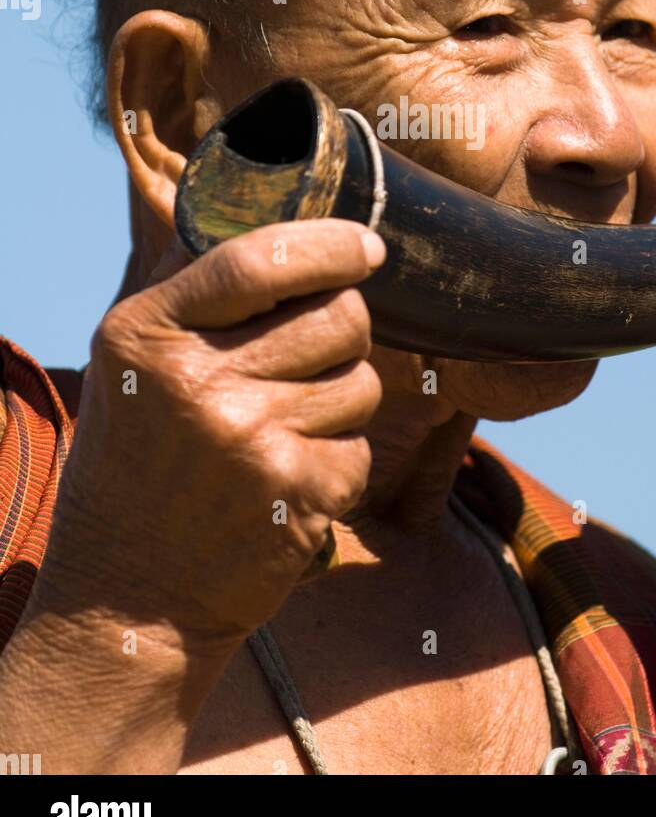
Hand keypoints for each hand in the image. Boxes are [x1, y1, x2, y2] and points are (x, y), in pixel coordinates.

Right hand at [34, 219, 385, 657]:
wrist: (129, 598)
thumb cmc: (137, 467)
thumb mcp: (131, 365)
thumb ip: (191, 292)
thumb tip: (275, 218)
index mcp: (148, 335)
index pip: (260, 260)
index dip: (330, 246)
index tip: (366, 247)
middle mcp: (196, 382)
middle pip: (338, 317)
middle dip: (345, 332)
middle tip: (316, 356)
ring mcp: (249, 440)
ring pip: (362, 383)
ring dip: (342, 403)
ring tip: (285, 430)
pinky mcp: (294, 495)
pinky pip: (360, 451)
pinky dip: (338, 465)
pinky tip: (288, 482)